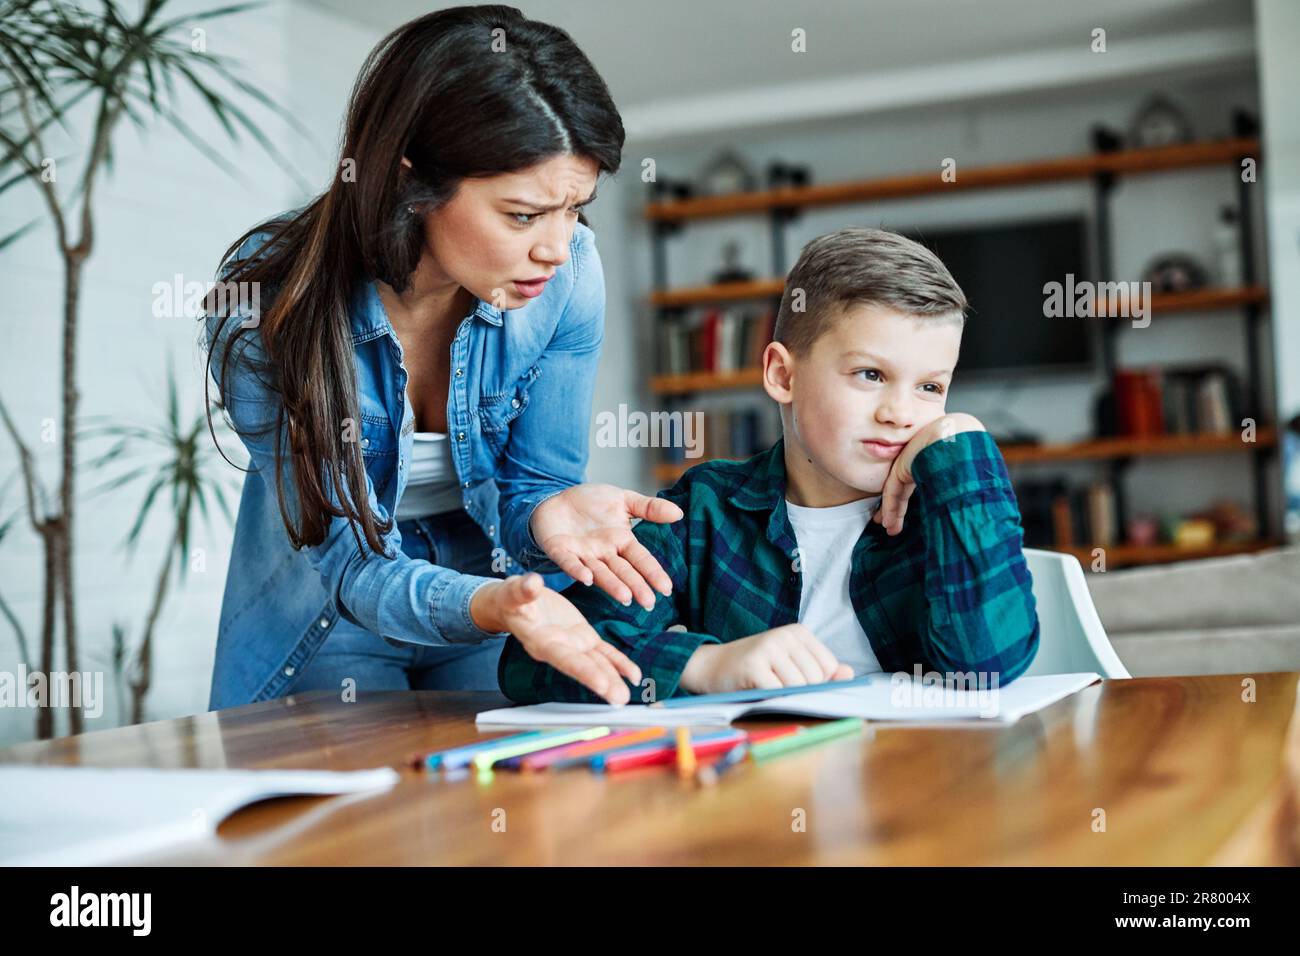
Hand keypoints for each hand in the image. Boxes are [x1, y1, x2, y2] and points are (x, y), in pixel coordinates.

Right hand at [471, 573, 641, 704]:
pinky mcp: (583, 637)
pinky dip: (619, 663)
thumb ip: (524, 590)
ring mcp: (573, 645)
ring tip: (627, 695)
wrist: (516, 603)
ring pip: (597, 663)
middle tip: (620, 699)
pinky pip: (604, 652)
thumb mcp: (514, 592)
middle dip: (603, 682)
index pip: (565, 659)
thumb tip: (533, 582)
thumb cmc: (511, 598)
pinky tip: (633, 675)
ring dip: (614, 678)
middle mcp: (559, 648)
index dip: (583, 671)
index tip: (601, 685)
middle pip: (584, 667)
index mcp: (541, 641)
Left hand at [530, 483, 683, 609]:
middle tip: (648, 603)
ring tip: (625, 597)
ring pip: (600, 572)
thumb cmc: (591, 503)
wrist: (555, 498)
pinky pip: (568, 562)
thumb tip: (679, 513)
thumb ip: (648, 508)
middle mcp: (603, 552)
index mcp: (620, 541)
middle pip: (623, 571)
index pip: (641, 559)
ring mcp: (581, 554)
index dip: (653, 572)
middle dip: (635, 586)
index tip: (667, 589)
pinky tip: (586, 578)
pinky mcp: (559, 550)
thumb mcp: (622, 500)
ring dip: (611, 585)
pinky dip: (577, 570)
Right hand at [679, 623, 853, 694]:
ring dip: (785, 696)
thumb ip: (821, 670)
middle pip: (816, 678)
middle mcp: (784, 635)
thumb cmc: (756, 668)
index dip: (819, 683)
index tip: (797, 682)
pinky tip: (759, 691)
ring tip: (768, 688)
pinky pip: (778, 692)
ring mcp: (768, 648)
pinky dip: (773, 699)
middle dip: (802, 691)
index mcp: (798, 632)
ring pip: (799, 687)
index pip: (829, 666)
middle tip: (778, 686)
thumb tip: (849, 674)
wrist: (712, 666)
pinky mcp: (753, 665)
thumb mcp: (790, 664)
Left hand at [873, 413, 985, 534]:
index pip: (921, 485)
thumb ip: (959, 490)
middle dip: (898, 509)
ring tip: (889, 529)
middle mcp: (921, 462)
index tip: (907, 520)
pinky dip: (890, 507)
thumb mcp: (964, 477)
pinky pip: (892, 490)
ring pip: (897, 492)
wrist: (959, 438)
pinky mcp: (902, 467)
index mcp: (936, 463)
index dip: (912, 503)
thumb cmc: (969, 459)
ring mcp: (910, 462)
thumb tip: (971, 516)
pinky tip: (888, 522)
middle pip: (905, 489)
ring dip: (892, 513)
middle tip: (892, 527)